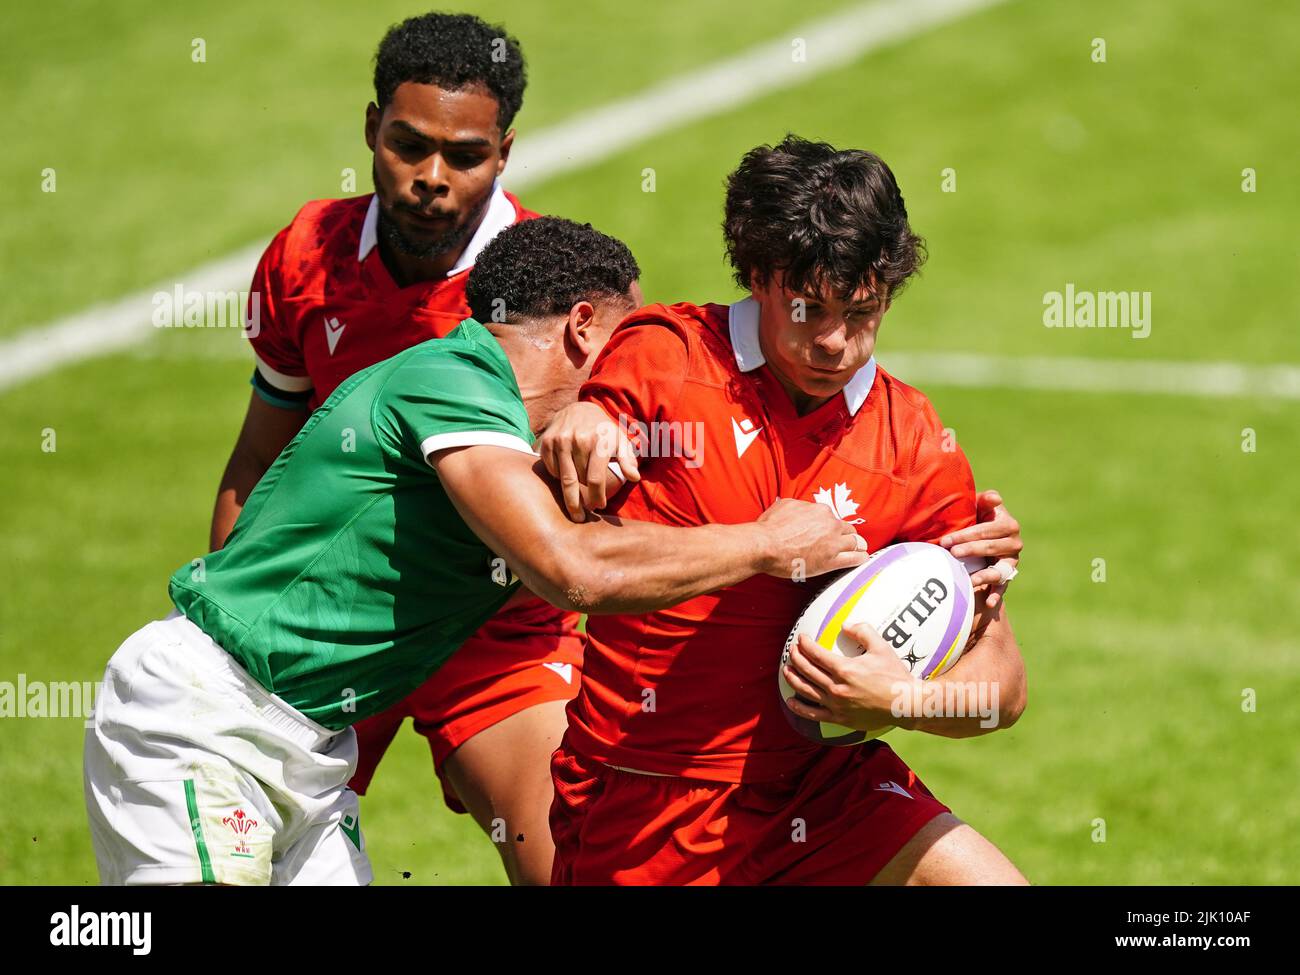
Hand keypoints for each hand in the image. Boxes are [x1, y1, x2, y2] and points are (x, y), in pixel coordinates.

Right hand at [538, 402, 641, 521]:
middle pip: (579, 481)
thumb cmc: (603, 431)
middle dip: (584, 497)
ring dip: (571, 493)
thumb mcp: (620, 441)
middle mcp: (578, 439)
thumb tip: (635, 478)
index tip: (600, 506)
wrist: (578, 410)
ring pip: (564, 479)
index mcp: (599, 441)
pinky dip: (559, 479)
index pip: (595, 479)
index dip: (597, 496)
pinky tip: (567, 478)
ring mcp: (560, 441)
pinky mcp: (547, 443)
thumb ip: (628, 460)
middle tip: (586, 511)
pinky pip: (552, 471)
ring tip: (576, 505)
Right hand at [757, 498, 868, 578]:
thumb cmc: (769, 527)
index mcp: (820, 510)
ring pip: (856, 543)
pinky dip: (860, 558)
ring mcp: (833, 542)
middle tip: (843, 542)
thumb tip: (801, 507)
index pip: (833, 518)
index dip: (831, 527)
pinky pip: (855, 558)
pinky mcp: (832, 560)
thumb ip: (800, 506)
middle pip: (848, 529)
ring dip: (857, 546)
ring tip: (858, 550)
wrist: (765, 545)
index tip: (828, 532)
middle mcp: (830, 524)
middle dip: (846, 536)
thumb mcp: (785, 505)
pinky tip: (861, 559)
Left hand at [782, 622, 916, 733]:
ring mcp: (836, 705)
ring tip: (786, 670)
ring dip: (792, 678)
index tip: (801, 638)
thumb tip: (845, 624)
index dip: (804, 644)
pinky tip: (790, 701)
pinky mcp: (839, 718)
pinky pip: (813, 714)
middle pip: (807, 670)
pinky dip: (799, 708)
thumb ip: (863, 631)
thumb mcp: (881, 647)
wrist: (905, 704)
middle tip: (792, 650)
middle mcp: (837, 687)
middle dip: (795, 657)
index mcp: (845, 669)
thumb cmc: (895, 675)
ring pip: (805, 690)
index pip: (815, 653)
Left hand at [940, 489, 1020, 608]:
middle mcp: (1014, 543)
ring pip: (1000, 568)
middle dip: (970, 550)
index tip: (946, 540)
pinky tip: (989, 603)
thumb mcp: (980, 507)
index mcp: (1008, 524)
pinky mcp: (1008, 576)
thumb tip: (995, 498)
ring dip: (985, 575)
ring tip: (970, 579)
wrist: (982, 536)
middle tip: (952, 554)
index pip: (987, 530)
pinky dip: (997, 595)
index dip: (967, 535)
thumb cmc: (977, 517)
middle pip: (991, 547)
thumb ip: (984, 501)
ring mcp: (1012, 561)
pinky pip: (1003, 587)